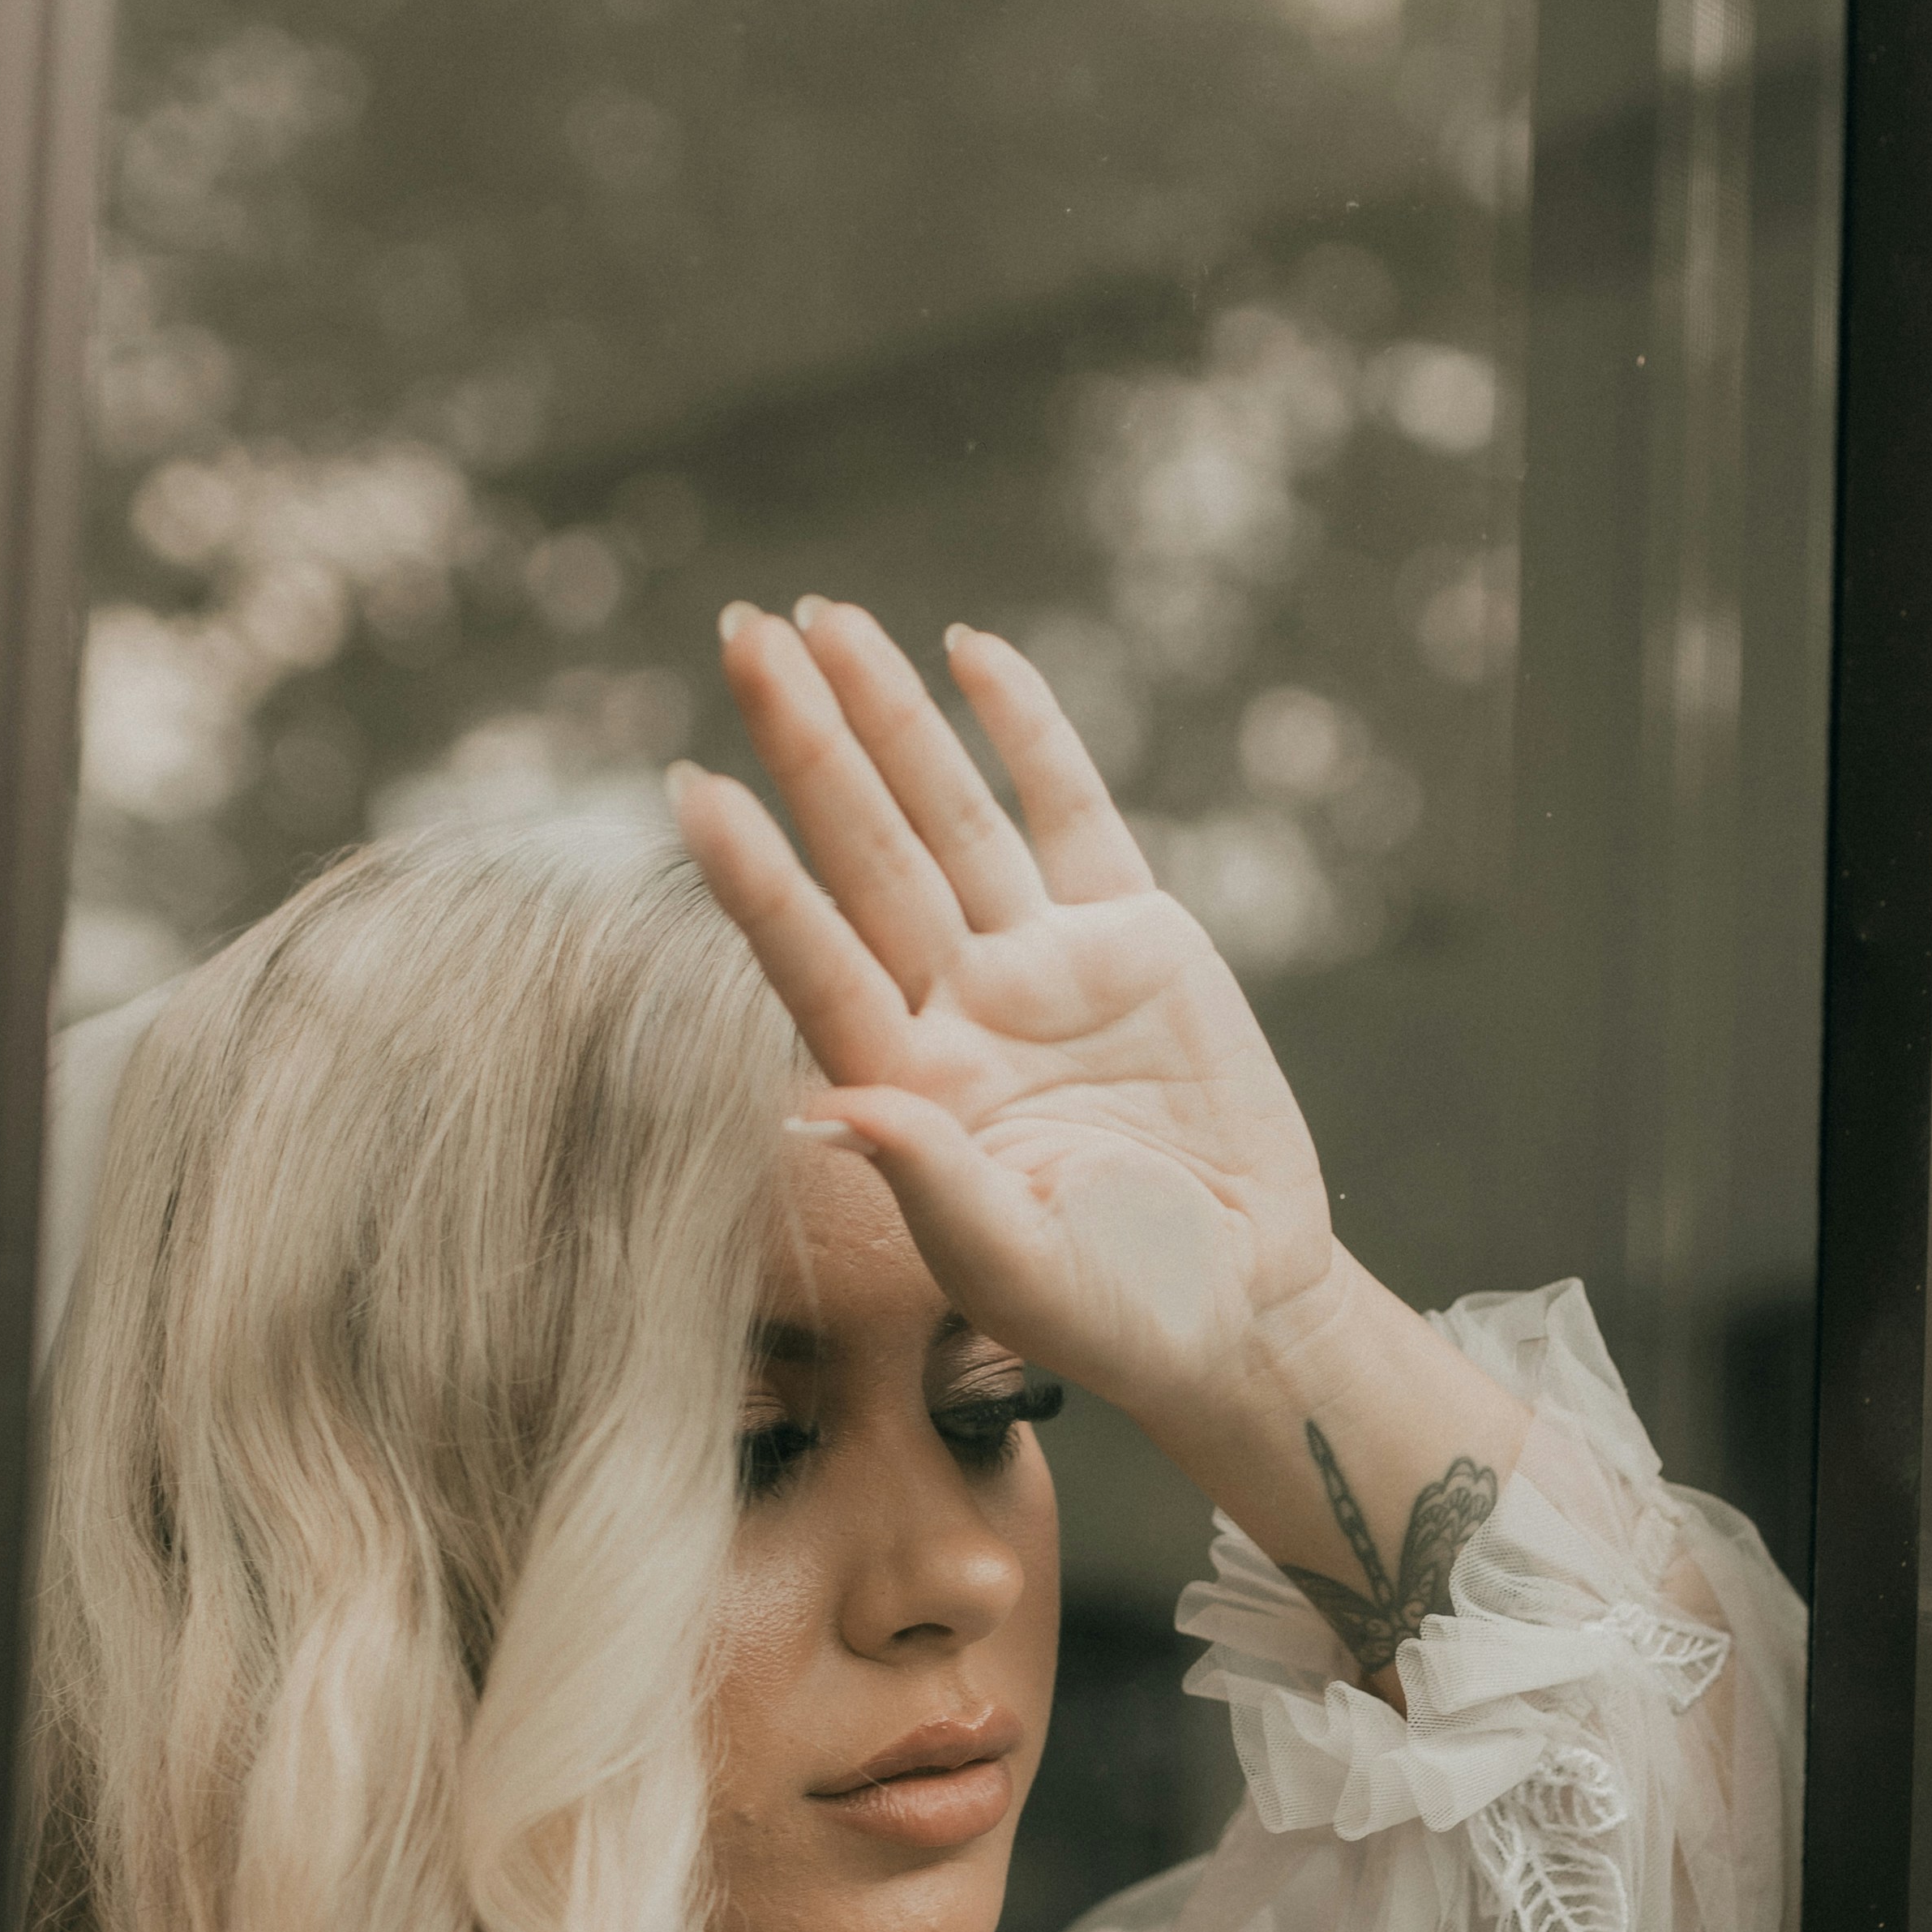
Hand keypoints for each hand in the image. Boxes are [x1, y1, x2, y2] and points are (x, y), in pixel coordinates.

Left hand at [668, 598, 1353, 1438]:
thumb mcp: (1023, 1275)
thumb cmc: (1120, 1313)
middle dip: (805, 743)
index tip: (690, 790)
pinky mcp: (1134, 936)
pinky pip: (1070, 810)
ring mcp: (1041, 965)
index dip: (755, 881)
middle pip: (865, 855)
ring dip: (889, 715)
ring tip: (820, 618)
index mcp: (911, 1089)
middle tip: (736, 636)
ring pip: (950, 813)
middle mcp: (958, 1010)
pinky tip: (968, 651)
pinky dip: (1026, 729)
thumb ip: (933, 1189)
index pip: (814, 963)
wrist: (1241, 1305)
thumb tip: (834, 1107)